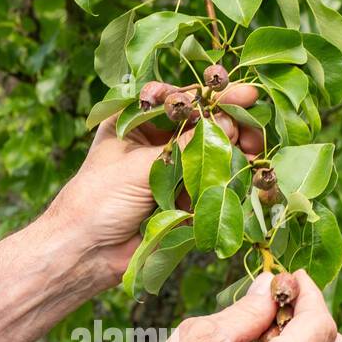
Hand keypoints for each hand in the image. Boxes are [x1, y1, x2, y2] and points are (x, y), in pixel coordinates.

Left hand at [44, 82, 262, 285]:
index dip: (206, 96)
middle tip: (254, 125)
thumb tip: (228, 122)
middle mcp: (150, 141)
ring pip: (207, 152)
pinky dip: (226, 178)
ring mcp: (166, 168)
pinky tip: (247, 172)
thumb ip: (185, 145)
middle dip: (227, 124)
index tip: (237, 92)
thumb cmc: (99, 198)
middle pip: (197, 125)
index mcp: (131, 122)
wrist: (87, 249)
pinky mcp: (178, 196)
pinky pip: (208, 181)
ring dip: (231, 151)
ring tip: (254, 151)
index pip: (175, 100)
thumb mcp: (141, 164)